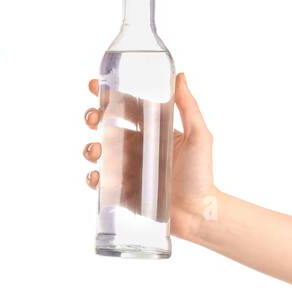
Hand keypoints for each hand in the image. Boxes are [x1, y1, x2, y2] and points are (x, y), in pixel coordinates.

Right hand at [82, 71, 218, 239]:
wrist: (198, 214)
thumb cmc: (202, 175)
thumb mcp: (199, 136)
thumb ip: (188, 107)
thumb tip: (180, 76)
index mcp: (151, 131)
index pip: (125, 109)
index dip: (107, 96)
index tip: (94, 85)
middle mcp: (136, 148)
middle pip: (105, 128)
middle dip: (93, 119)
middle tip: (92, 118)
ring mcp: (127, 169)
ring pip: (99, 153)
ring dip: (90, 148)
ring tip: (95, 151)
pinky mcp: (121, 190)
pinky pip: (100, 182)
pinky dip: (92, 178)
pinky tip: (97, 177)